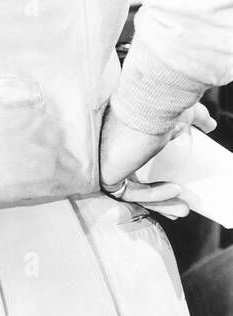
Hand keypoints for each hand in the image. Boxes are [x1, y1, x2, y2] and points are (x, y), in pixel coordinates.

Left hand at [99, 100, 216, 218]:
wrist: (150, 105)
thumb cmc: (163, 106)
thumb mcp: (182, 114)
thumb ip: (196, 117)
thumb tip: (211, 126)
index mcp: (122, 140)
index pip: (135, 168)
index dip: (155, 185)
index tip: (178, 192)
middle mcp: (111, 152)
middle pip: (133, 184)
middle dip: (159, 201)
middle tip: (183, 208)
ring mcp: (106, 163)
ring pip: (132, 192)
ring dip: (160, 203)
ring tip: (184, 209)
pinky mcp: (106, 173)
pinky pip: (128, 194)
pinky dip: (152, 196)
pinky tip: (175, 190)